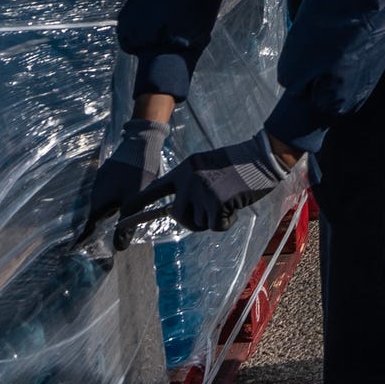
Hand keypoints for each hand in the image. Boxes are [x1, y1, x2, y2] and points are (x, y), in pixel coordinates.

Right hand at [71, 115, 168, 250]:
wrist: (139, 144)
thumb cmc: (138, 174)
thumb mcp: (134, 202)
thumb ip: (127, 225)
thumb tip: (119, 248)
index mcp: (98, 202)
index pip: (86, 226)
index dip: (80, 239)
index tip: (71, 250)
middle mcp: (94, 193)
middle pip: (87, 216)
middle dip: (84, 230)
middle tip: (80, 244)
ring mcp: (98, 183)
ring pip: (93, 205)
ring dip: (93, 217)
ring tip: (91, 231)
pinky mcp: (105, 176)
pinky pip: (99, 196)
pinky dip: (100, 206)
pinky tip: (106, 209)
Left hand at [144, 132, 298, 232]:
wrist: (261, 157)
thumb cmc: (238, 164)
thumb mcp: (207, 167)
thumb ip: (192, 184)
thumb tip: (185, 210)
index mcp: (184, 170)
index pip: (155, 189)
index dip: (138, 203)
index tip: (123, 215)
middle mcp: (188, 181)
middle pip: (178, 215)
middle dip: (193, 220)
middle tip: (211, 211)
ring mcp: (201, 192)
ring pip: (199, 222)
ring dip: (213, 219)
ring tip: (228, 201)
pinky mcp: (217, 203)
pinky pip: (216, 227)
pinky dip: (227, 222)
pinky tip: (236, 206)